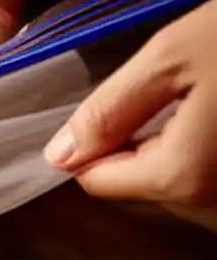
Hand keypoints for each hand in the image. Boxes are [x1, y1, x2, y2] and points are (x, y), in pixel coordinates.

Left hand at [44, 0, 216, 206]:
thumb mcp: (174, 56)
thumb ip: (111, 108)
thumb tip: (57, 155)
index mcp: (182, 177)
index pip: (97, 179)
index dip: (92, 137)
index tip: (118, 94)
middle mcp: (213, 203)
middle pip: (139, 179)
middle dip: (138, 137)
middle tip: (175, 84)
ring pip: (177, 174)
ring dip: (175, 138)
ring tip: (201, 90)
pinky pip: (211, 170)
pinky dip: (204, 140)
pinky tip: (215, 102)